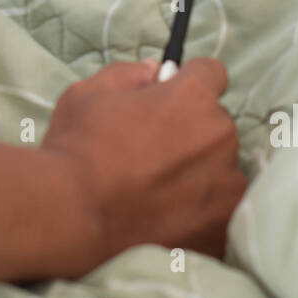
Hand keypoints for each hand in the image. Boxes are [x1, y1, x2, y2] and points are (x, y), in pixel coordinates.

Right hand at [42, 58, 246, 269]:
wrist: (72, 216)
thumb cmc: (77, 148)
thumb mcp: (88, 93)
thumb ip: (129, 74)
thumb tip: (155, 71)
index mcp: (193, 96)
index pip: (211, 73)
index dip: (189, 83)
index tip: (173, 97)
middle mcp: (219, 134)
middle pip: (216, 123)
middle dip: (192, 130)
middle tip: (153, 151)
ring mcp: (225, 183)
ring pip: (221, 168)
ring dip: (198, 172)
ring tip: (156, 189)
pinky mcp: (222, 225)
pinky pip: (218, 209)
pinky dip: (198, 211)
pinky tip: (165, 216)